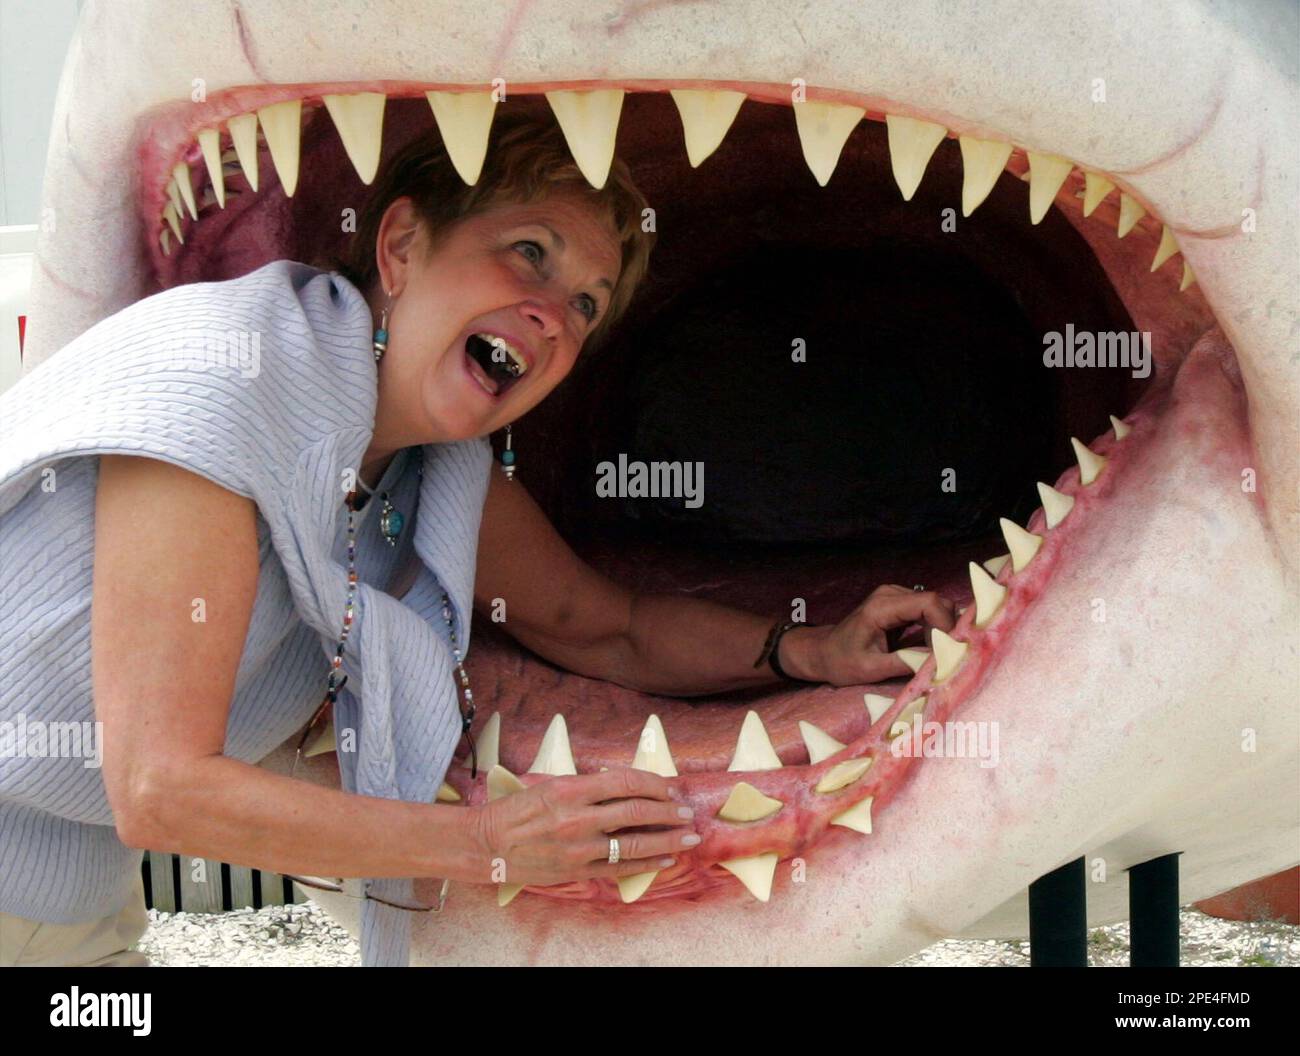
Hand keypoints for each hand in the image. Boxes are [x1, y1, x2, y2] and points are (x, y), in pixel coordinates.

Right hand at [469, 767, 698, 887]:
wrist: (486, 845)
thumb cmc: (516, 811)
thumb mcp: (550, 785)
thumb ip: (587, 785)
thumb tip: (625, 784)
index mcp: (571, 789)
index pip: (625, 781)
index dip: (654, 784)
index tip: (670, 787)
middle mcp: (578, 818)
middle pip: (637, 812)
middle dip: (669, 812)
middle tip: (688, 811)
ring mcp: (579, 848)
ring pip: (634, 844)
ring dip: (667, 839)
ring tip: (689, 837)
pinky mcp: (576, 871)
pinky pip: (619, 869)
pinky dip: (647, 864)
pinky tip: (665, 860)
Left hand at [783, 584, 957, 686]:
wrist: (822, 651)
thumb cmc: (841, 661)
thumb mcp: (871, 669)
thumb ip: (905, 663)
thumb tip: (939, 662)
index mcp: (882, 607)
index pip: (929, 602)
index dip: (945, 624)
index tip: (947, 649)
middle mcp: (891, 594)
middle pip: (937, 602)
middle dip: (946, 628)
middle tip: (944, 656)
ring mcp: (896, 596)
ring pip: (936, 606)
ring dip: (942, 629)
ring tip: (935, 654)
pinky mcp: (900, 604)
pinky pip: (928, 611)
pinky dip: (935, 628)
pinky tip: (929, 648)